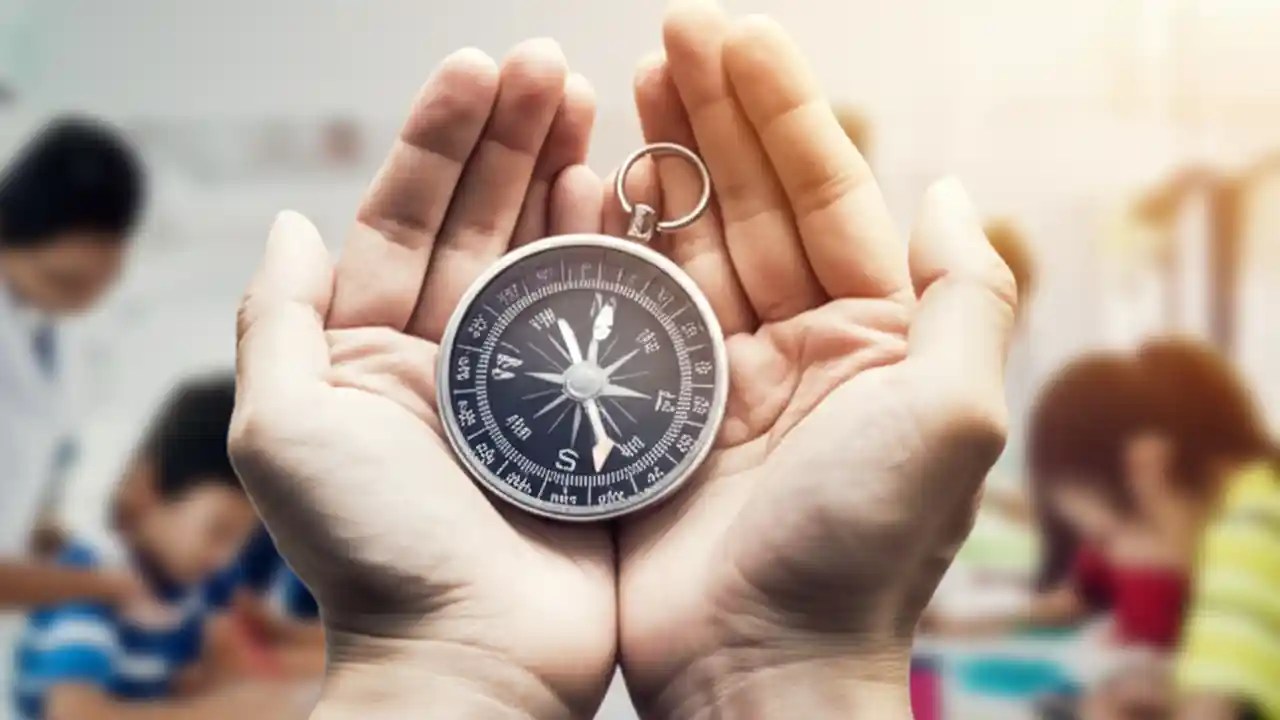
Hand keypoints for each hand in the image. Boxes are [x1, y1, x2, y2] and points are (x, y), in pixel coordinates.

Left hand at [230, 40, 614, 718]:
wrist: (471, 656)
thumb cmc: (372, 552)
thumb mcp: (285, 431)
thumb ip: (278, 323)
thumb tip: (288, 222)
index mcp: (374, 351)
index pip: (405, 221)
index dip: (437, 142)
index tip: (475, 69)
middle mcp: (449, 355)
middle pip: (481, 224)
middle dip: (510, 140)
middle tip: (549, 66)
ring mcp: (523, 383)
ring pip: (544, 258)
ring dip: (564, 178)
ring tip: (590, 104)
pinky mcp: (587, 415)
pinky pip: (603, 320)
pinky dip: (612, 256)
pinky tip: (623, 196)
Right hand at [614, 2, 1016, 717]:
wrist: (761, 669)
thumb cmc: (860, 552)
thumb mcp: (949, 415)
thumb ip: (967, 295)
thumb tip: (954, 189)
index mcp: (872, 336)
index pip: (823, 196)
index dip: (779, 111)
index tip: (729, 34)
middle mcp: (798, 346)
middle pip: (750, 204)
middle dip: (713, 114)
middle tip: (669, 34)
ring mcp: (720, 378)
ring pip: (687, 245)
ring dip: (661, 161)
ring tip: (628, 79)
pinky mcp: (655, 415)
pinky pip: (631, 310)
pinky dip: (612, 244)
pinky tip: (590, 181)